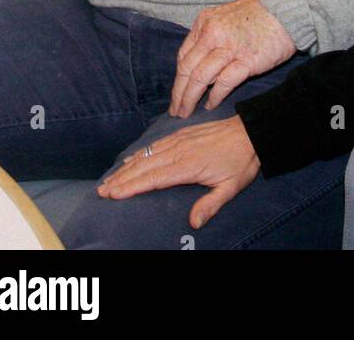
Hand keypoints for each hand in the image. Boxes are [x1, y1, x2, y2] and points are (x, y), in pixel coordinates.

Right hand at [97, 116, 260, 229]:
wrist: (250, 131)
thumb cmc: (241, 161)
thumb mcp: (231, 186)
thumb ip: (211, 204)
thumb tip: (194, 222)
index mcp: (189, 165)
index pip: (154, 178)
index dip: (132, 186)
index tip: (114, 194)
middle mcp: (180, 150)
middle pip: (145, 166)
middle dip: (122, 179)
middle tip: (102, 190)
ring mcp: (179, 140)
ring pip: (147, 154)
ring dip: (127, 167)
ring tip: (110, 178)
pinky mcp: (182, 133)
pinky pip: (156, 144)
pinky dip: (140, 153)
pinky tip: (131, 159)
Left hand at [170, 0, 295, 115]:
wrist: (286, 8)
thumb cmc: (258, 14)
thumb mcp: (225, 17)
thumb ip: (210, 36)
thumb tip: (200, 63)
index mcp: (205, 22)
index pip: (184, 55)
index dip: (178, 78)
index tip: (177, 92)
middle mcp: (212, 33)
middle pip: (187, 68)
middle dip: (178, 93)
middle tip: (175, 111)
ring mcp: (229, 47)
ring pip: (200, 77)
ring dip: (190, 98)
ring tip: (187, 112)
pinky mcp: (246, 60)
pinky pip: (223, 83)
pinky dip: (214, 97)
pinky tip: (210, 105)